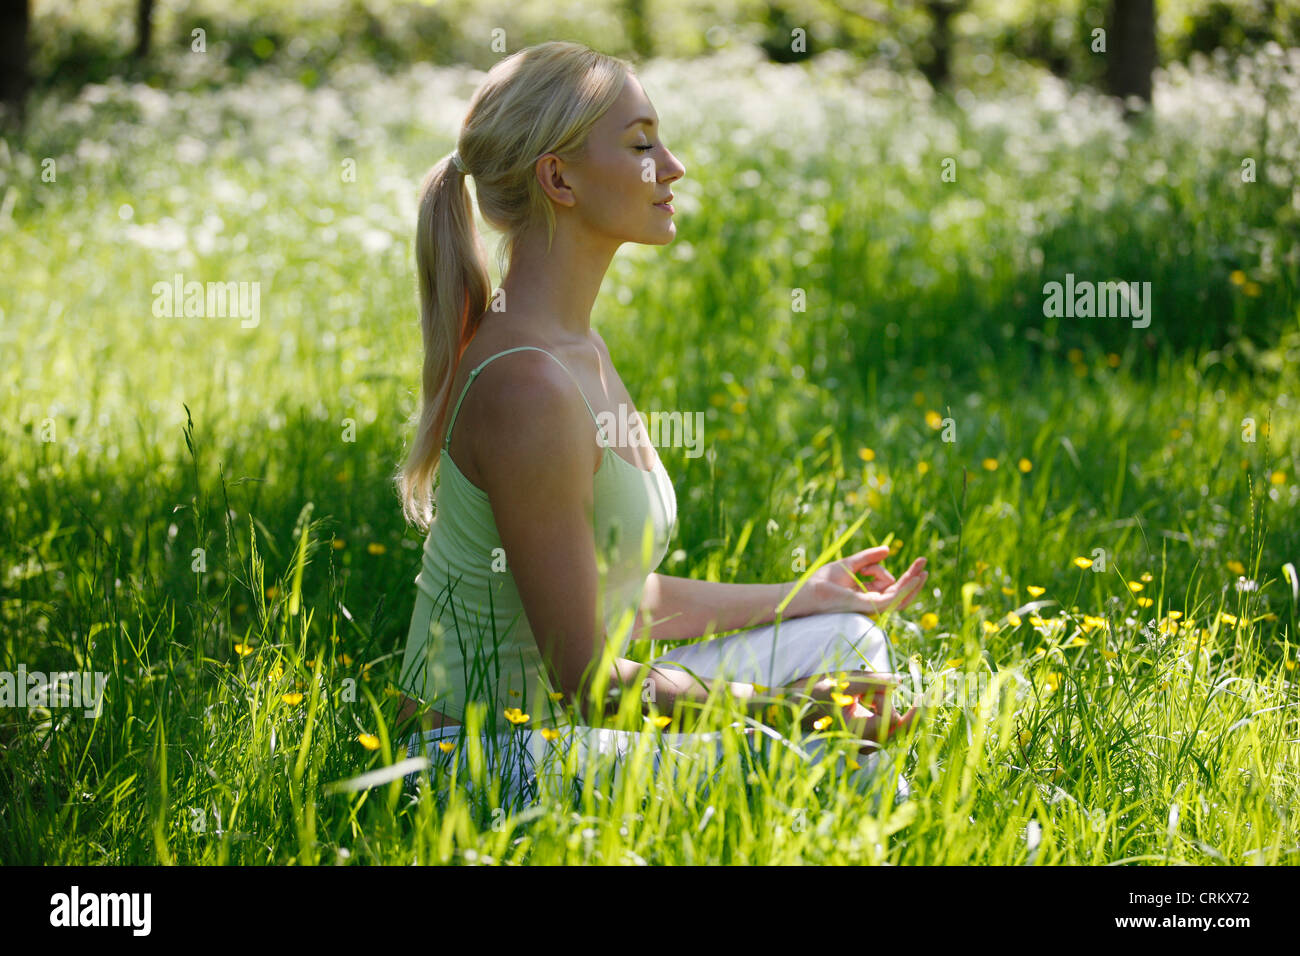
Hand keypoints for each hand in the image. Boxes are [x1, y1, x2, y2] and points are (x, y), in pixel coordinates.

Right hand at [785, 673, 919, 747]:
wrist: (781, 711)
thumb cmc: (807, 696)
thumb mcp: (840, 683)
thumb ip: (872, 681)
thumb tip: (900, 681)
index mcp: (859, 732)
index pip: (898, 723)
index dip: (918, 711)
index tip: (932, 694)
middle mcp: (862, 743)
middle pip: (893, 722)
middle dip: (886, 699)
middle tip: (878, 685)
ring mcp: (860, 742)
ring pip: (884, 720)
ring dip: (877, 701)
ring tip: (853, 691)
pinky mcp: (856, 736)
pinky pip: (874, 721)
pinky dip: (871, 705)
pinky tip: (853, 696)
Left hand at [806, 545, 927, 617]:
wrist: (808, 591)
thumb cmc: (822, 580)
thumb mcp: (849, 564)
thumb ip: (868, 558)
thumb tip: (888, 550)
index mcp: (866, 594)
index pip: (889, 584)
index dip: (901, 573)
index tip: (907, 557)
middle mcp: (870, 602)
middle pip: (898, 591)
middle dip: (912, 577)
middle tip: (924, 561)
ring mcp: (871, 606)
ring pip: (900, 597)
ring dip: (913, 583)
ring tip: (924, 569)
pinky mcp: (868, 606)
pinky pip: (892, 599)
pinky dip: (906, 589)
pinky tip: (915, 579)